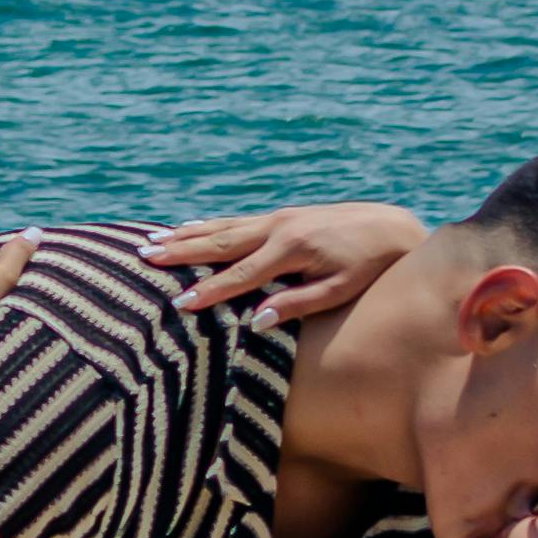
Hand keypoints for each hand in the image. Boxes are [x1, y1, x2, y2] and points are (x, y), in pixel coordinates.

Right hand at [147, 202, 432, 323]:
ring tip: (153, 239)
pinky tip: (189, 227)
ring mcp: (280, 217)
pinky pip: (237, 220)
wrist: (392, 227)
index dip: (209, 291)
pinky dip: (209, 224)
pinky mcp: (283, 215)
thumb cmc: (369, 267)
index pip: (241, 275)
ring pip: (224, 226)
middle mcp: (280, 227)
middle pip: (221, 242)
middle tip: (145, 254)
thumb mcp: (340, 290)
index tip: (178, 303)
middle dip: (182, 251)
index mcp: (293, 250)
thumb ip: (298, 304)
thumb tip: (256, 321)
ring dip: (187, 234)